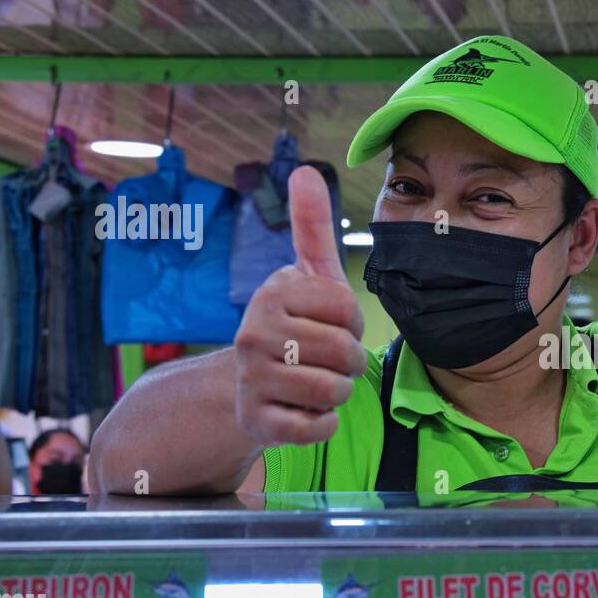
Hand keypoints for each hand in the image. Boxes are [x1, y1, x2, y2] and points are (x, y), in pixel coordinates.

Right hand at [234, 166, 367, 446]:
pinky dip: (323, 423)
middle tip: (327, 360)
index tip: (332, 324)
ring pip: (332, 390)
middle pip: (344, 352)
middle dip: (350, 361)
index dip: (352, 322)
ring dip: (338, 392)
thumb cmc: (293, 325)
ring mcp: (252, 379)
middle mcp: (254, 333)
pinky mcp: (256, 421)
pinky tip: (306, 411)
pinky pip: (316, 427)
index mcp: (273, 294)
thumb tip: (306, 170)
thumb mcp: (306, 277)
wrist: (245, 385)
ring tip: (317, 383)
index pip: (348, 308)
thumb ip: (311, 227)